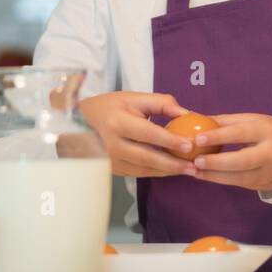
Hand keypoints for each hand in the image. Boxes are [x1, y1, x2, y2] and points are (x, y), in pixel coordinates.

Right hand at [78, 91, 199, 178]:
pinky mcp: (112, 170)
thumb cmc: (109, 107)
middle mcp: (112, 145)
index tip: (189, 145)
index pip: (148, 134)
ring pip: (143, 170)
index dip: (169, 140)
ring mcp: (110, 161)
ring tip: (188, 171)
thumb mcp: (133, 98)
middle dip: (172, 163)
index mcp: (117, 123)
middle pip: (147, 157)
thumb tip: (187, 114)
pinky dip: (156, 173)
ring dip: (167, 172)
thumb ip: (161, 103)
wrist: (78, 123)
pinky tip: (171, 171)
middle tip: (193, 166)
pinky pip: (138, 174)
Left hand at [189, 114, 271, 194]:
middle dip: (217, 162)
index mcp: (266, 130)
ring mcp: (267, 171)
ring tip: (194, 170)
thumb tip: (196, 117)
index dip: (219, 136)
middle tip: (196, 160)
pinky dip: (218, 180)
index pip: (241, 133)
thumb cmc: (269, 133)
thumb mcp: (254, 121)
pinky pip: (237, 183)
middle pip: (242, 160)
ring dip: (214, 175)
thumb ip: (227, 121)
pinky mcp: (261, 184)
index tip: (198, 138)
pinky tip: (202, 175)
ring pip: (239, 176)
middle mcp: (269, 152)